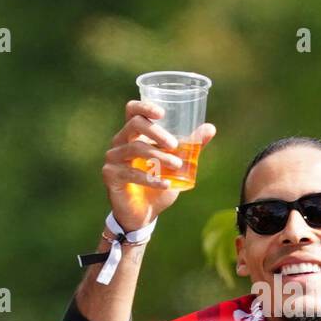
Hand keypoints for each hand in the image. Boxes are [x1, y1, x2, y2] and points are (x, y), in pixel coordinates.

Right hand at [100, 100, 216, 231]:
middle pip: (135, 124)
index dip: (145, 107)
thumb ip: (190, 147)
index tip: (162, 113)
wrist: (144, 213)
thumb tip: (210, 128)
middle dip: (157, 132)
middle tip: (175, 145)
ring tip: (177, 165)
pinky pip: (131, 173)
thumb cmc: (158, 184)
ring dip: (159, 157)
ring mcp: (113, 157)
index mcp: (134, 134)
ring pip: (136, 148)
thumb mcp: (177, 164)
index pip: (133, 110)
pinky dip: (151, 179)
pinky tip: (166, 184)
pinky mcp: (110, 175)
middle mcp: (120, 141)